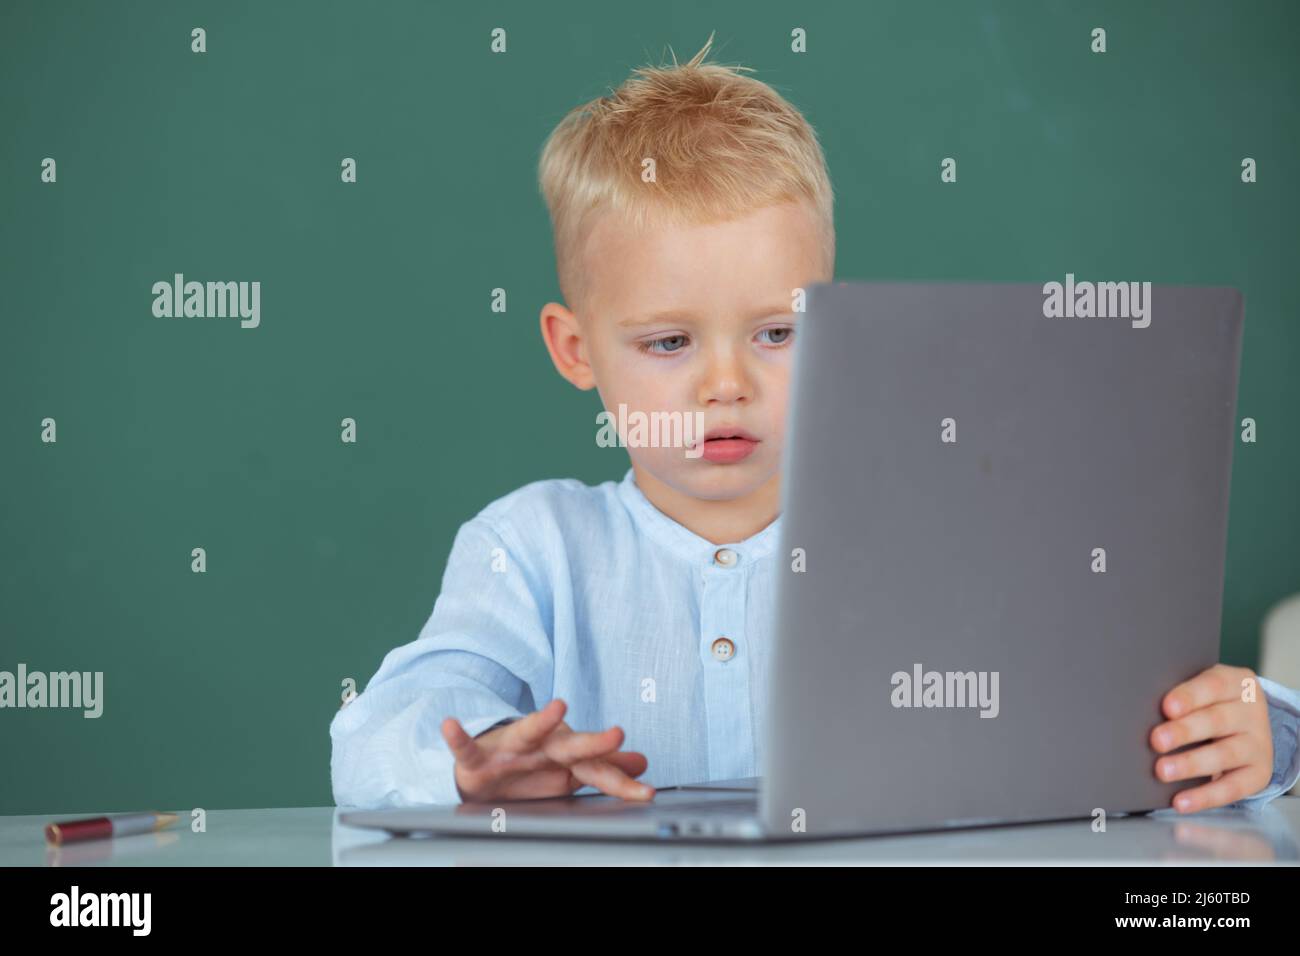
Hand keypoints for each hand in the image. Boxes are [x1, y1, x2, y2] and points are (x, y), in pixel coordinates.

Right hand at [441, 698, 654, 802]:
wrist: (484, 767)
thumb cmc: (529, 768)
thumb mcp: (567, 769)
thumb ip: (602, 766)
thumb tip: (641, 763)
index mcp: (565, 755)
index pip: (597, 768)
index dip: (620, 779)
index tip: (647, 789)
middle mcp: (542, 747)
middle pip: (572, 746)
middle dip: (594, 743)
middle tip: (617, 735)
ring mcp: (510, 749)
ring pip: (528, 733)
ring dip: (542, 721)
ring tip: (558, 708)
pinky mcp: (478, 757)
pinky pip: (466, 748)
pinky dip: (457, 737)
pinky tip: (450, 726)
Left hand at [1150, 663, 1273, 812]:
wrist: (1245, 725)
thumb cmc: (1208, 703)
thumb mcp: (1200, 691)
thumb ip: (1179, 697)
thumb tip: (1138, 711)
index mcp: (1237, 683)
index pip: (1213, 685)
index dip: (1189, 696)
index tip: (1167, 707)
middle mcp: (1252, 712)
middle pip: (1217, 720)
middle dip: (1184, 731)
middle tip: (1156, 740)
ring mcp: (1259, 744)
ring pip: (1225, 754)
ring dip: (1191, 764)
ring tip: (1162, 771)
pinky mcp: (1259, 773)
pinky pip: (1233, 788)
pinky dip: (1205, 796)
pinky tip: (1181, 801)